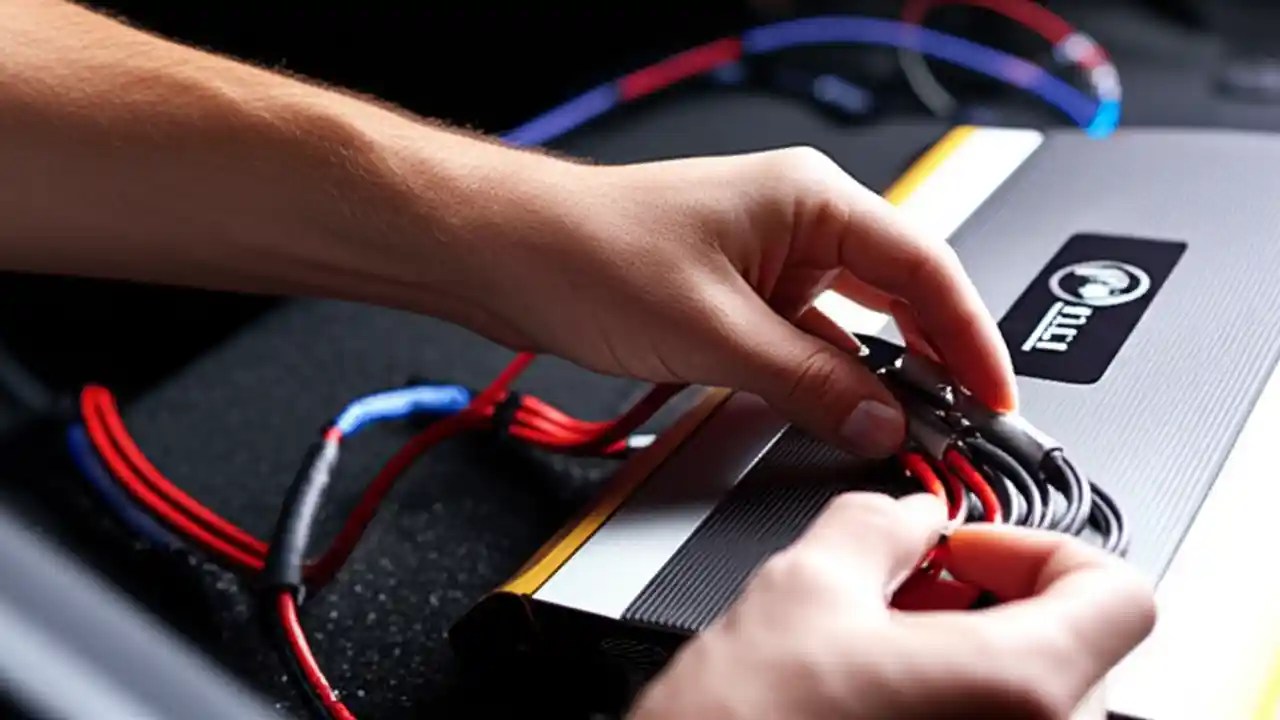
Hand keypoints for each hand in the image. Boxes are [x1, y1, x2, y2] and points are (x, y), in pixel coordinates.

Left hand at [461, 147, 1015, 457]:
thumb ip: (809, 383)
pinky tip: (843, 413)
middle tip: (966, 419)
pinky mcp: (739, 295)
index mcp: (809, 200)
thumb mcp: (717, 333)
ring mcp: (768, 260)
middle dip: (935, 357)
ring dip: (878, 374)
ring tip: (912, 427)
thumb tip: (881, 420)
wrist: (510, 255)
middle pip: (899, 293)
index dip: (970, 334)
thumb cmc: (591, 254)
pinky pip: (806, 340)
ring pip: (852, 323)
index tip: (993, 391)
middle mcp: (797, 222)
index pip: (924, 266)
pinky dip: (829, 377)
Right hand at [626, 493, 1156, 719]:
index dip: (1041, 545)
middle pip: (1075, 644)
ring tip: (877, 642)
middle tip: (910, 585)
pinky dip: (952, 704)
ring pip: (1032, 697)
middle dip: (990, 596)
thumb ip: (877, 525)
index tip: (969, 546)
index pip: (1116, 590)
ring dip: (967, 650)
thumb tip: (904, 516)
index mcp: (1021, 688)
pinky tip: (873, 694)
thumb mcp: (800, 589)